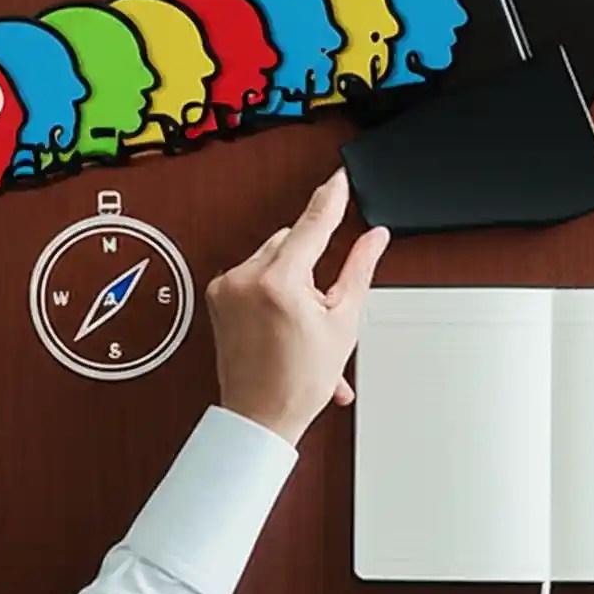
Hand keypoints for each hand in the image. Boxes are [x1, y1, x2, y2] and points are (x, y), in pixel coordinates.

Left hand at [206, 169, 389, 445]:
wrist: (259, 416)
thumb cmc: (297, 382)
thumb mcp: (343, 322)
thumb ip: (359, 269)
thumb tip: (374, 238)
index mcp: (279, 281)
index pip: (313, 223)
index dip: (332, 197)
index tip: (340, 178)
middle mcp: (245, 277)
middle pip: (291, 240)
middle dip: (312, 261)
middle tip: (323, 302)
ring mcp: (227, 287)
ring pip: (272, 256)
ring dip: (293, 275)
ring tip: (304, 320)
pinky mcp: (218, 296)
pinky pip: (253, 273)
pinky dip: (274, 287)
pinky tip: (287, 319)